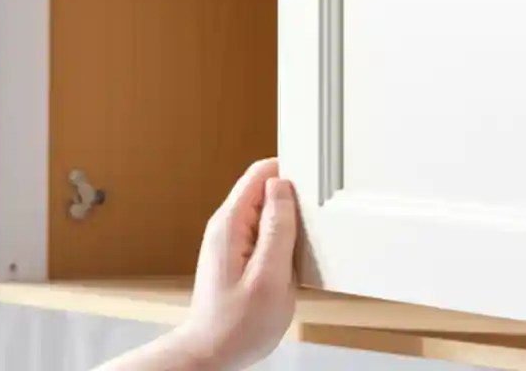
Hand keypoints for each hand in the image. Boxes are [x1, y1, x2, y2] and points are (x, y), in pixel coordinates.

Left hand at [95, 159, 299, 370]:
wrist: (211, 354)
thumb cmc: (239, 324)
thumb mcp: (269, 276)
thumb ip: (277, 228)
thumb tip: (282, 186)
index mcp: (232, 224)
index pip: (261, 172)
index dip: (291, 172)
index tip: (314, 188)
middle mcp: (227, 226)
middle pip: (266, 189)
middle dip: (293, 200)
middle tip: (313, 225)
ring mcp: (231, 240)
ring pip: (268, 211)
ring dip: (290, 223)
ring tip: (304, 246)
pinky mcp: (238, 255)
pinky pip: (266, 233)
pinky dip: (283, 240)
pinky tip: (293, 261)